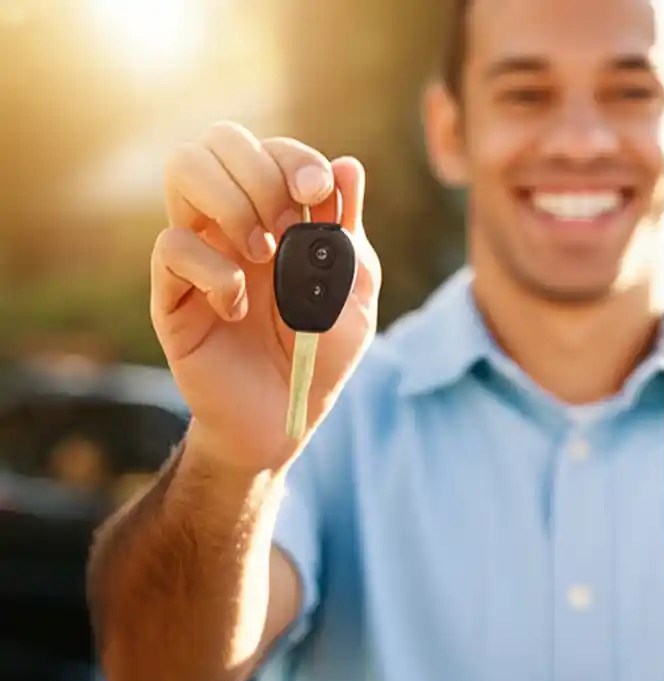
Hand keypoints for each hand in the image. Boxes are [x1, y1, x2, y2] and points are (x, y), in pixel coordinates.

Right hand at [151, 121, 381, 472]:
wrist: (286, 416)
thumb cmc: (321, 352)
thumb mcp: (353, 294)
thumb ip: (349, 234)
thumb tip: (348, 166)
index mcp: (279, 214)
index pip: (271, 149)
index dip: (294, 158)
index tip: (319, 191)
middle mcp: (232, 220)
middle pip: (219, 140)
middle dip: (261, 172)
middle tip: (288, 227)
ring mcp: (199, 249)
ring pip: (183, 170)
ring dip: (231, 202)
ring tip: (263, 255)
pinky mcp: (170, 290)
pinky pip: (172, 246)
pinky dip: (216, 271)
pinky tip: (239, 307)